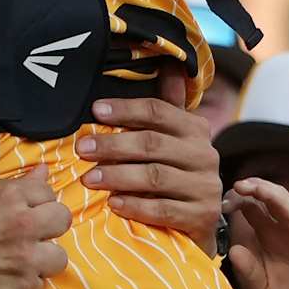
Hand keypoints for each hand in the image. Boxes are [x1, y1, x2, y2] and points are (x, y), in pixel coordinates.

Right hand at [0, 168, 70, 288]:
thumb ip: (14, 187)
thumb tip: (43, 173)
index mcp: (10, 198)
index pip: (49, 194)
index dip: (37, 206)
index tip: (23, 216)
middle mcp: (22, 226)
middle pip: (62, 221)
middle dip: (48, 229)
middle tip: (28, 238)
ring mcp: (25, 260)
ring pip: (59, 258)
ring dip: (42, 260)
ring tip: (19, 263)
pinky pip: (40, 286)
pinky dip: (25, 286)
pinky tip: (4, 281)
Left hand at [76, 76, 222, 244]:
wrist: (201, 222)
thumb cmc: (178, 176)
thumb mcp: (175, 141)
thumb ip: (167, 110)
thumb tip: (169, 66)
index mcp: (195, 129)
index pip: (158, 112)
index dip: (125, 109)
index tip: (94, 110)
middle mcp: (205, 154)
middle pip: (152, 144)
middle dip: (113, 145)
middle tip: (83, 149)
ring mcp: (205, 186)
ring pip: (155, 177)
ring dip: (118, 176)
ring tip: (89, 179)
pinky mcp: (202, 216)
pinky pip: (163, 210)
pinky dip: (135, 206)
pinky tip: (113, 204)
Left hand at [223, 176, 288, 288]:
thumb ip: (249, 273)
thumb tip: (234, 251)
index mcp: (273, 238)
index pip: (256, 209)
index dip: (240, 201)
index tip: (223, 203)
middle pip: (277, 202)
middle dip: (259, 190)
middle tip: (239, 185)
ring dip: (284, 203)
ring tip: (264, 192)